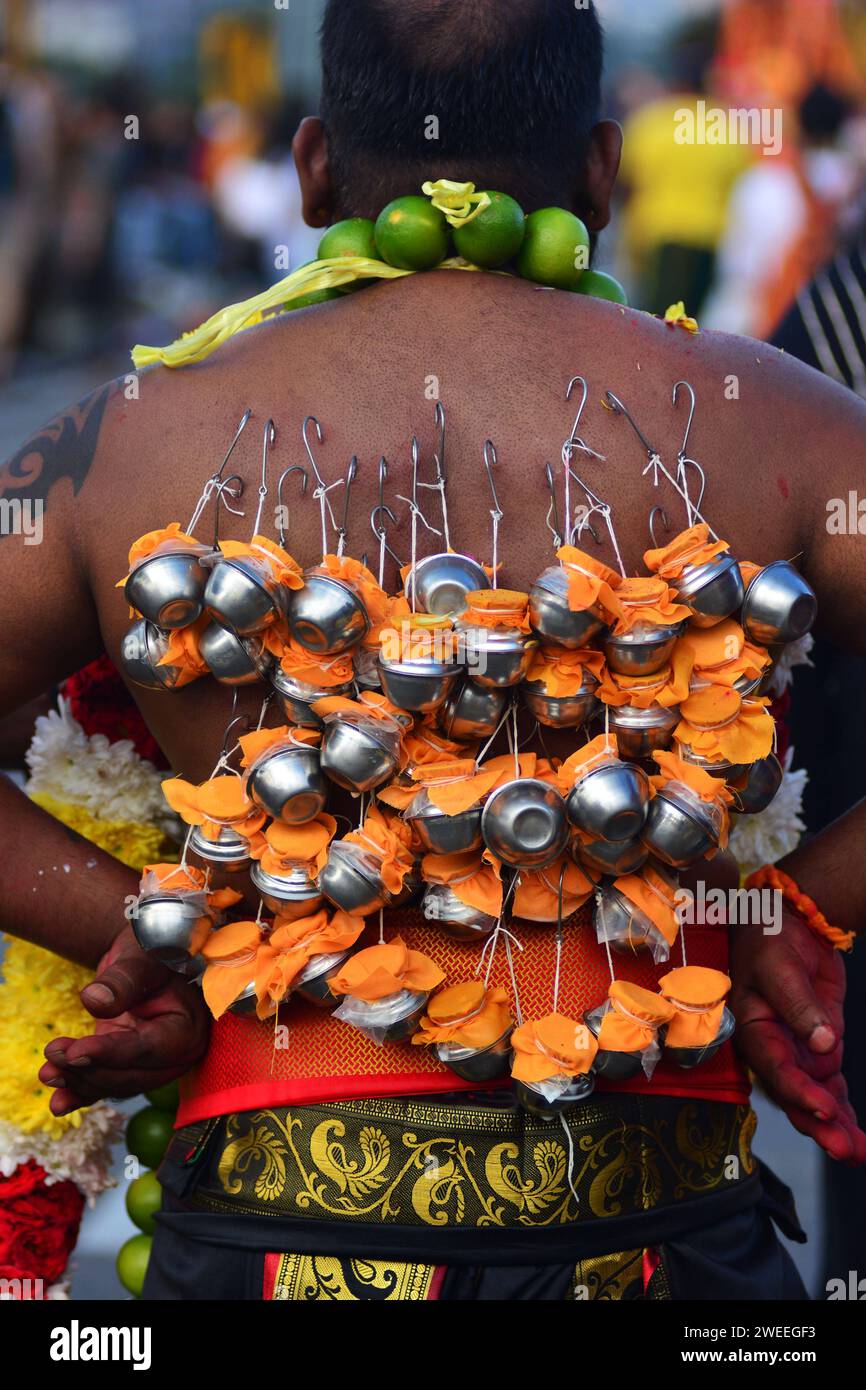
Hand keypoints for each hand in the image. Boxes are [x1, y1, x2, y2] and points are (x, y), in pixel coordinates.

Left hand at [38, 927, 209, 1115]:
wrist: (145, 958)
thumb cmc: (150, 952)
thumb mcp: (141, 958)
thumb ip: (123, 980)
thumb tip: (94, 1001)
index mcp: (188, 1029)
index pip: (147, 1049)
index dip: (110, 1053)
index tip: (76, 1053)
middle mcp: (175, 1055)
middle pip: (129, 1075)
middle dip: (88, 1070)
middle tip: (54, 1054)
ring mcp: (153, 1065)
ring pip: (114, 1085)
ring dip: (79, 1081)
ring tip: (47, 1071)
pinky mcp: (130, 1067)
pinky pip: (106, 1086)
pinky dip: (81, 1096)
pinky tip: (58, 1104)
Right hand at [730, 910, 865, 1162]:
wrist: (785, 922)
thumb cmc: (769, 939)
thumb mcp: (780, 966)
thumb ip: (801, 1005)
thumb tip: (824, 1043)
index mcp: (754, 1030)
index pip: (777, 1069)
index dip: (800, 1093)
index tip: (825, 1111)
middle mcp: (774, 1049)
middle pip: (795, 1096)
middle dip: (821, 1127)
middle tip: (847, 1151)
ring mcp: (797, 1052)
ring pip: (816, 1099)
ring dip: (836, 1128)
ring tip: (862, 1153)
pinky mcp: (818, 1049)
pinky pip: (830, 1087)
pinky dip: (842, 1111)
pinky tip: (860, 1136)